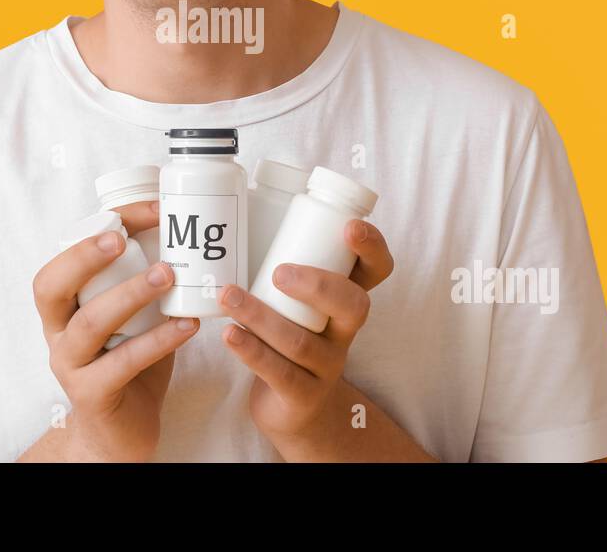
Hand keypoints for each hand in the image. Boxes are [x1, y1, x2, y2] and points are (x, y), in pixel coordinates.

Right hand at [32, 200, 199, 461]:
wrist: (121, 433)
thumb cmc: (130, 362)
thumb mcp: (132, 316)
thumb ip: (143, 279)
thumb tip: (189, 229)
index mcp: (63, 304)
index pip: (64, 256)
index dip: (97, 229)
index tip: (148, 208)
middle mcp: (57, 332)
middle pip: (51, 286)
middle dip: (84, 257)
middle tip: (123, 238)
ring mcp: (70, 365)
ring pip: (89, 325)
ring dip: (129, 295)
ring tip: (168, 276)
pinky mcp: (92, 395)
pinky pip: (121, 364)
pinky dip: (157, 342)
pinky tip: (187, 327)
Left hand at [218, 217, 393, 444]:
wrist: (292, 407)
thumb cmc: (288, 331)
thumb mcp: (296, 297)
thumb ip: (282, 255)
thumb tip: (240, 198)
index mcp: (347, 297)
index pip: (377, 270)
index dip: (372, 248)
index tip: (348, 227)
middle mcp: (344, 331)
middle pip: (353, 306)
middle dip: (318, 285)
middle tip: (278, 271)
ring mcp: (326, 366)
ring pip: (301, 341)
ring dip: (261, 316)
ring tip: (228, 296)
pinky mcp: (301, 395)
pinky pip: (280, 374)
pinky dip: (251, 351)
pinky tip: (229, 335)